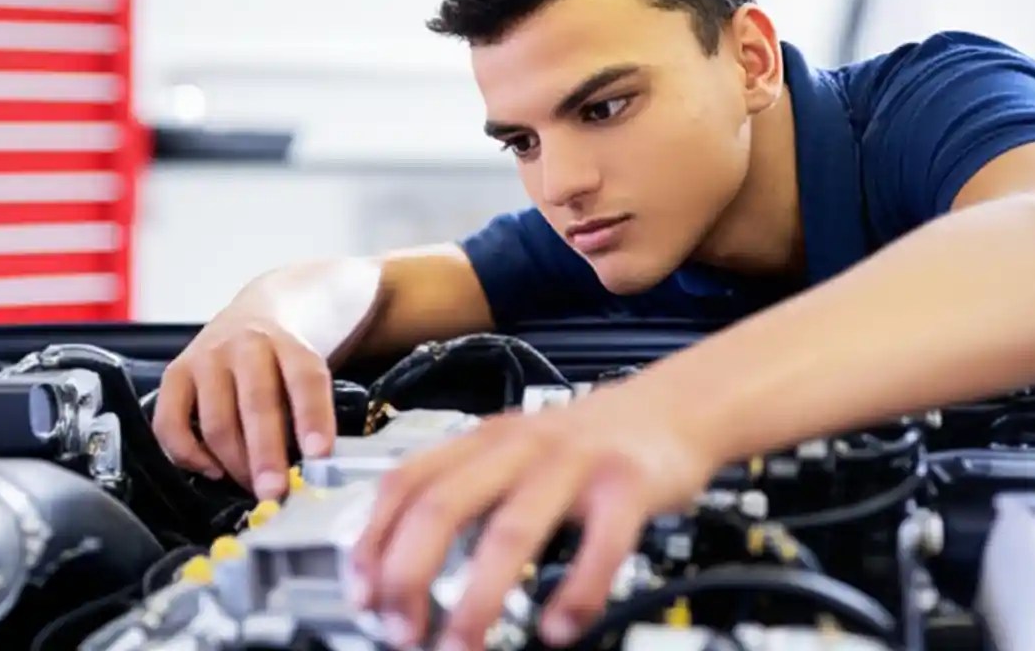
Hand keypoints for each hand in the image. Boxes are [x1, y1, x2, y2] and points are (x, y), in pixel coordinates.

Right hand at [153, 309, 335, 498]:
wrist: (251, 316)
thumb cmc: (283, 361)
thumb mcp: (307, 371)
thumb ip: (312, 410)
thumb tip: (315, 467)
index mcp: (289, 343)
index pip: (304, 378)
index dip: (313, 418)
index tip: (319, 456)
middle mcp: (246, 345)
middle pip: (256, 403)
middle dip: (266, 455)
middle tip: (275, 492)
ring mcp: (206, 358)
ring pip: (216, 421)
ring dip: (234, 463)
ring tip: (252, 486)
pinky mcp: (175, 374)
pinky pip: (170, 424)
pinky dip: (188, 455)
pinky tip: (213, 471)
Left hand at [350, 385, 718, 650]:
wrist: (673, 406)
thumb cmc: (587, 443)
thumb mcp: (513, 454)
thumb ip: (464, 495)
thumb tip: (402, 565)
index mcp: (483, 440)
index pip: (406, 481)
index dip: (374, 540)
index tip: (361, 594)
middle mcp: (520, 446)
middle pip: (444, 504)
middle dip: (409, 574)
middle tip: (401, 631)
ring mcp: (575, 462)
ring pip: (511, 528)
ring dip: (479, 596)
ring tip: (462, 645)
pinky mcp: (628, 484)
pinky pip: (599, 544)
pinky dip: (575, 591)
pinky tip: (558, 627)